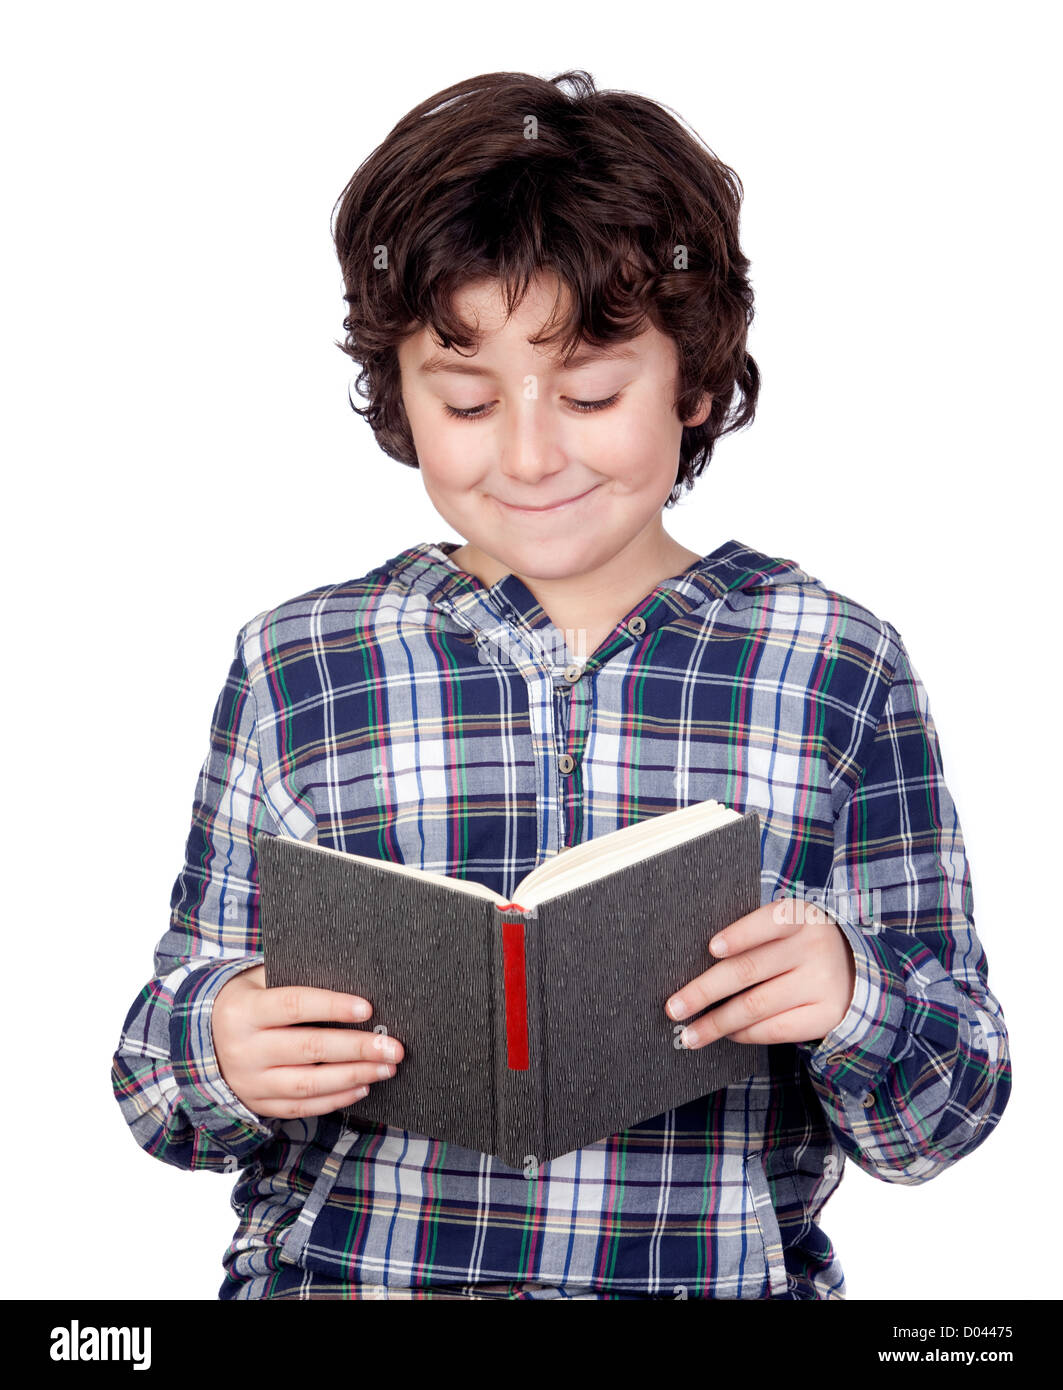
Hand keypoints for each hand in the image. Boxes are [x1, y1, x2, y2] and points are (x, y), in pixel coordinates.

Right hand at [212, 965, 403, 1118]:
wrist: (199, 1040)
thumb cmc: (244, 1001)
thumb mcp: (256, 981)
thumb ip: (293, 978)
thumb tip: (349, 978)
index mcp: (244, 1011)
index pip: (295, 1006)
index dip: (332, 1007)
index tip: (368, 1009)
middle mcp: (244, 1049)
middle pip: (309, 1048)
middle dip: (357, 1048)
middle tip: (393, 1047)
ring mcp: (250, 1081)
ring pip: (309, 1083)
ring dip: (353, 1076)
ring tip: (386, 1068)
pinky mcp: (259, 1103)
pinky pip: (302, 1106)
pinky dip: (336, 1099)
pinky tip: (362, 1086)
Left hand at [665, 897, 856, 1047]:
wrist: (857, 970)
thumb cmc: (800, 945)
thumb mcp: (787, 927)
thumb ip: (753, 936)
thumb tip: (695, 965)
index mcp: (800, 917)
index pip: (767, 922)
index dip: (740, 935)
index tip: (711, 949)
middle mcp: (814, 947)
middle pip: (749, 970)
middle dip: (704, 991)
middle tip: (674, 1007)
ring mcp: (822, 983)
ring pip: (756, 1006)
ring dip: (717, 1023)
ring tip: (690, 1033)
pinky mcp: (826, 1015)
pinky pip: (775, 1029)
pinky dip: (744, 1034)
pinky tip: (726, 1034)